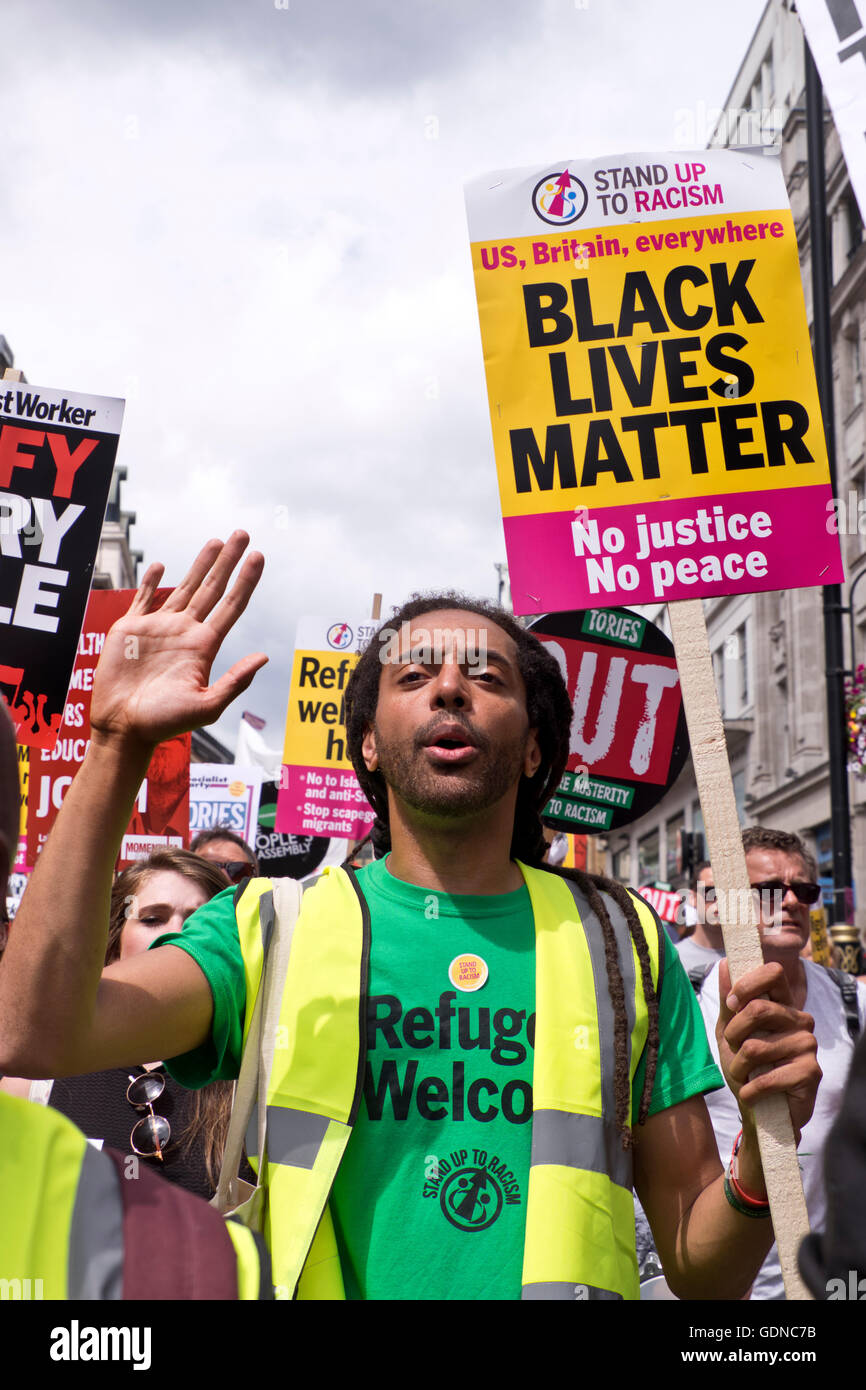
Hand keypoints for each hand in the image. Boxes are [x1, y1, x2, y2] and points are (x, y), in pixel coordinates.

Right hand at [90, 532, 266, 748]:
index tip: (258, 556)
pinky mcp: (129, 628)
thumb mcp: (206, 706)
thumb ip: (234, 682)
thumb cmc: (164, 723)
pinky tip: (162, 566)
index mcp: (204, 646)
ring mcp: (158, 628)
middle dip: (228, 561)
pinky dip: (150, 581)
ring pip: (184, 587)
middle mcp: (185, 632)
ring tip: (216, 541)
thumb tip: (264, 657)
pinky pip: (143, 598)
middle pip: (212, 588)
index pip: (231, 605)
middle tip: (243, 534)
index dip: (245, 581)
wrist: (123, 727)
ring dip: (200, 564)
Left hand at [716, 959, 820, 1141]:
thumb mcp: (730, 1031)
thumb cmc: (746, 1066)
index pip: (773, 972)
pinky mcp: (811, 1073)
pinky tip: (751, 1094)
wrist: (759, 1110)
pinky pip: (767, 1077)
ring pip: (755, 1046)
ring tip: (744, 1075)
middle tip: (734, 1049)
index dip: (748, 984)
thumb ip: (729, 1000)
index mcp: (782, 1004)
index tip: (732, 1003)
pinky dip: (750, 1090)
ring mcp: (808, 1045)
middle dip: (734, 1033)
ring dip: (738, 1067)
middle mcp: (800, 1020)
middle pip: (759, 1008)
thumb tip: (724, 964)